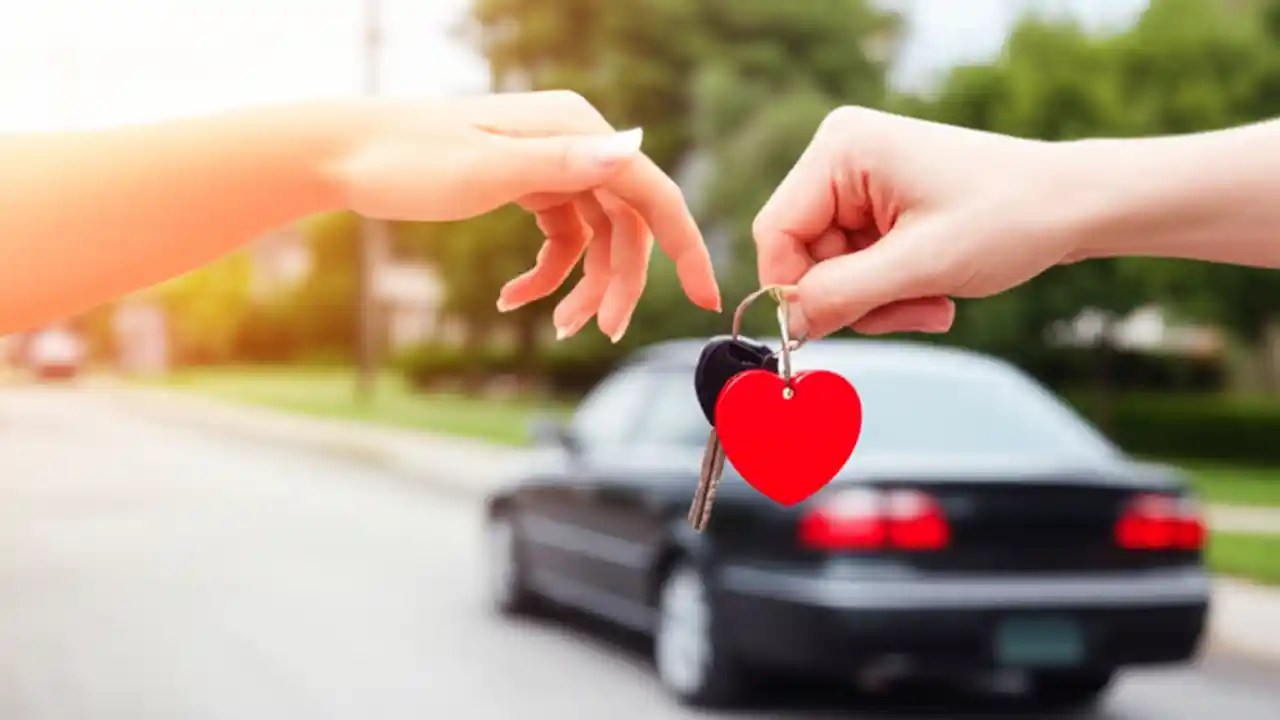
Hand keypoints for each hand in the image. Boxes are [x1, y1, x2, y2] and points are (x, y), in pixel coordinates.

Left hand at [329, 91, 720, 341]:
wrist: (346, 154)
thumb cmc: (407, 159)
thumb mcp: (486, 171)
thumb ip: (562, 165)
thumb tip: (633, 151)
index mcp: (575, 130)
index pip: (651, 192)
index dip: (684, 246)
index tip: (707, 297)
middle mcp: (572, 143)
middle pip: (625, 224)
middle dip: (618, 282)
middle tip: (600, 332)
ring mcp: (550, 164)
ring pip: (595, 237)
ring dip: (581, 286)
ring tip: (552, 327)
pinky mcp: (527, 184)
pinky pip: (561, 238)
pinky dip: (547, 273)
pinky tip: (515, 300)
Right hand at [753, 107, 1076, 338]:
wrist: (1076, 205)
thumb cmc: (1010, 217)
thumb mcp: (919, 266)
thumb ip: (843, 295)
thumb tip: (790, 324)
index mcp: (841, 149)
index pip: (777, 231)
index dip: (793, 288)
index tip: (824, 329)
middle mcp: (842, 158)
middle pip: (804, 255)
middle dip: (853, 297)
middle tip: (910, 313)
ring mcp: (861, 183)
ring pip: (833, 272)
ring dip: (879, 302)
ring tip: (933, 303)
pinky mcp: (880, 207)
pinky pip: (859, 269)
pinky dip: (893, 293)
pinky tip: (935, 294)